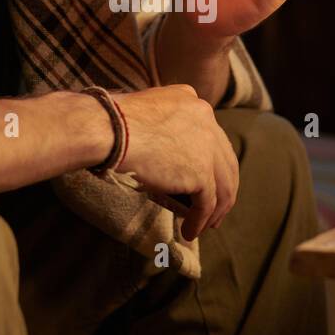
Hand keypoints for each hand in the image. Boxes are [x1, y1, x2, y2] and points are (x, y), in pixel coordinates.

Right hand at [112, 84, 238, 239]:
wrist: (109, 129)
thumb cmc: (112, 121)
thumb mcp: (145, 110)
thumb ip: (162, 123)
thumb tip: (162, 152)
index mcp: (194, 102)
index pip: (212, 138)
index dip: (212, 163)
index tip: (207, 181)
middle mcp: (206, 120)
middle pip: (225, 162)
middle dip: (223, 189)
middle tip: (215, 210)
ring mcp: (207, 146)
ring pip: (223, 185)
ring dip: (215, 210)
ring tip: (205, 226)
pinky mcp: (201, 171)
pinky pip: (207, 203)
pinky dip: (200, 220)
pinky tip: (189, 232)